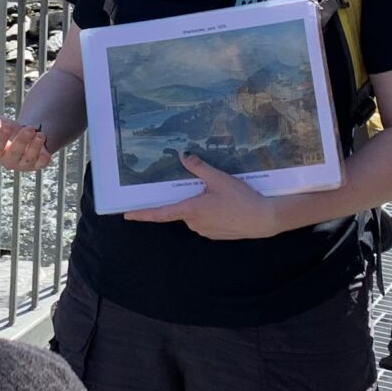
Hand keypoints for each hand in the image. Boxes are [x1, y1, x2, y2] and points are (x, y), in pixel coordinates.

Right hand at [0, 105, 52, 171]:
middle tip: (30, 128)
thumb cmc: (3, 130)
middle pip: (16, 153)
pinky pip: (42, 162)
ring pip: (30, 158)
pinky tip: (46, 146)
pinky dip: (45, 156)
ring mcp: (25, 163)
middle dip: (22, 141)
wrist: (23, 135)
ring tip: (40, 133)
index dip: (1, 138)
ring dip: (36, 146)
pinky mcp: (39, 163)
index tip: (4, 126)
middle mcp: (10, 160)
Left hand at [125, 154, 280, 238]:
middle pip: (182, 209)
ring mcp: (205, 231)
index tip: (128, 215)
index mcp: (191, 210)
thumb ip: (199, 168)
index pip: (160, 213)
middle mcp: (194, 223)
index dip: (143, 214)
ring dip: (203, 205)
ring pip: (195, 215)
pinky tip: (227, 206)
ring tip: (224, 197)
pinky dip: (212, 213)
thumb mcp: (219, 179)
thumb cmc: (241, 199)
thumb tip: (183, 155)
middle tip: (209, 189)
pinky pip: (206, 221)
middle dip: (191, 198)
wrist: (264, 219)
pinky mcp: (215, 235)